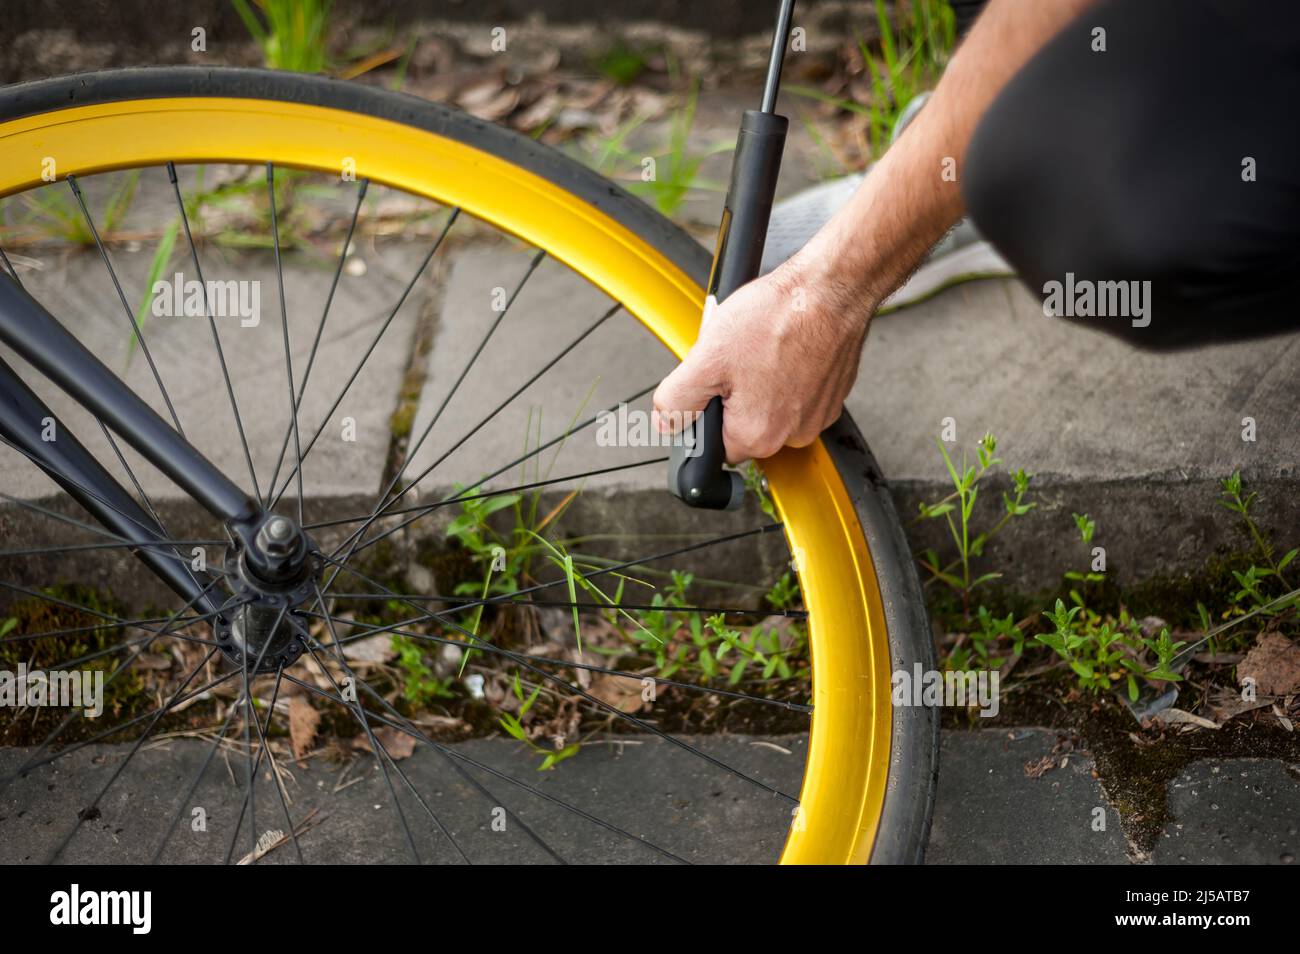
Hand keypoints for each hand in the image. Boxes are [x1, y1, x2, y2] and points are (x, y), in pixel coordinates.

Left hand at [653, 259, 872, 463]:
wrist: (831, 289)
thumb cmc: (779, 317)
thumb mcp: (707, 357)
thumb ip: (678, 400)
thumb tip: (666, 424)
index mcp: (757, 435)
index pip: (715, 445)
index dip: (707, 412)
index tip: (714, 382)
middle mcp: (792, 435)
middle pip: (745, 427)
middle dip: (734, 395)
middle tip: (738, 358)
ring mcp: (817, 417)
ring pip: (773, 410)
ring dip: (762, 384)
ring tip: (763, 348)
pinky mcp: (832, 396)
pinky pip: (799, 396)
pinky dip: (790, 375)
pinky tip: (785, 347)